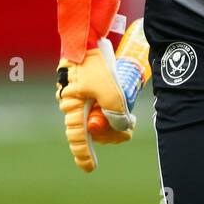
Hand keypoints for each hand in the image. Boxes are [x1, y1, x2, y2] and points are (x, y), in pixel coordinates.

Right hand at [56, 30, 146, 170]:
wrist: (85, 35)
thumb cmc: (93, 62)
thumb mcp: (108, 88)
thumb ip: (115, 111)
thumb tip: (122, 127)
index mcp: (73, 108)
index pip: (77, 138)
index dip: (84, 154)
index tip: (90, 168)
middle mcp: (74, 104)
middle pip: (92, 128)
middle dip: (111, 132)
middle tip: (129, 129)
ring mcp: (80, 95)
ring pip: (98, 116)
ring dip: (113, 119)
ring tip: (130, 117)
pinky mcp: (87, 85)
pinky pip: (99, 103)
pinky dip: (111, 106)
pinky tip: (123, 102)